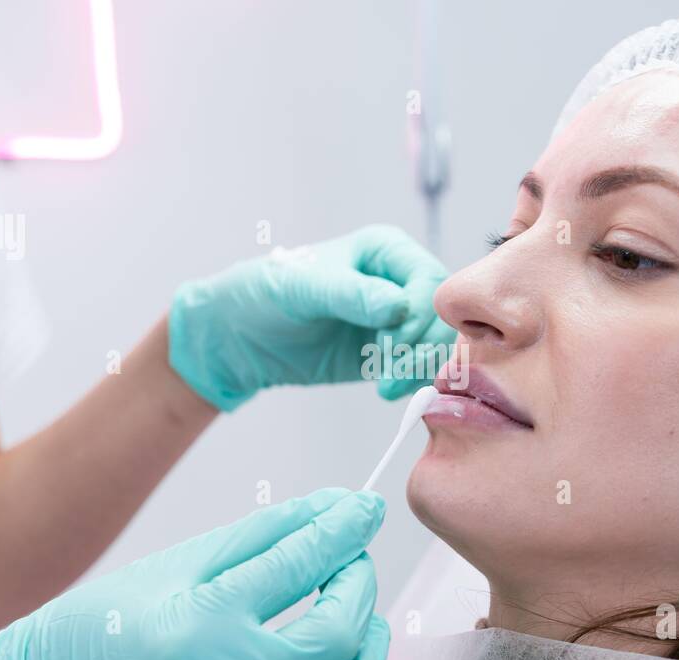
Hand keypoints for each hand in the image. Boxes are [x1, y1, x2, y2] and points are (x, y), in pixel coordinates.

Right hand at [0, 489, 390, 659]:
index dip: (343, 529)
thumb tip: (328, 508)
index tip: (364, 509)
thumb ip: (262, 537)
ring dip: (367, 651)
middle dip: (358, 585)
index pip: (301, 563)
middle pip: (335, 633)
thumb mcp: (178, 566)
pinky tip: (335, 659)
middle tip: (355, 559)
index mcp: (203, 623)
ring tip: (363, 616)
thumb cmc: (101, 632)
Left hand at [168, 224, 454, 410]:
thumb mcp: (303, 287)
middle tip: (388, 371)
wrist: (239, 338)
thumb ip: (350, 294)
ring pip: (434, 343)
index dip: (420, 311)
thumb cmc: (264, 294)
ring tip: (385, 386)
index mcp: (384, 251)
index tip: (393, 339)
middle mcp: (397, 281)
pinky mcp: (388, 353)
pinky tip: (387, 389)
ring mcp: (396, 320)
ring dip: (417, 367)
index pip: (428, 277)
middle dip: (420, 345)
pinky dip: (411, 381)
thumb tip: (398, 307)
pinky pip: (418, 367)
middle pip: (439, 314)